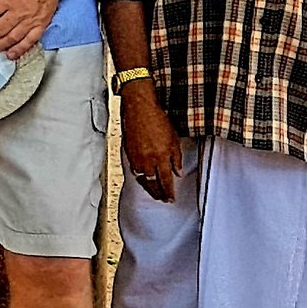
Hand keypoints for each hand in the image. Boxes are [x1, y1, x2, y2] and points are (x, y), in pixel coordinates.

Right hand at [120, 85, 184, 202]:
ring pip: (142, 178)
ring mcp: (136, 157)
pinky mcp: (128, 152)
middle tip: (162, 199)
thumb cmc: (157, 119)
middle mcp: (148, 160)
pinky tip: (142, 177)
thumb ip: (176, 158)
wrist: (139, 108)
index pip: (166, 181)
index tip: (171, 199)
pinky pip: (134, 169)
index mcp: (161, 157)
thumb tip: (178, 172)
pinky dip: (139, 176)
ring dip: (148, 187)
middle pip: (152, 183)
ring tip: (153, 192)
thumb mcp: (174, 139)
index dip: (168, 192)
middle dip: (158, 193)